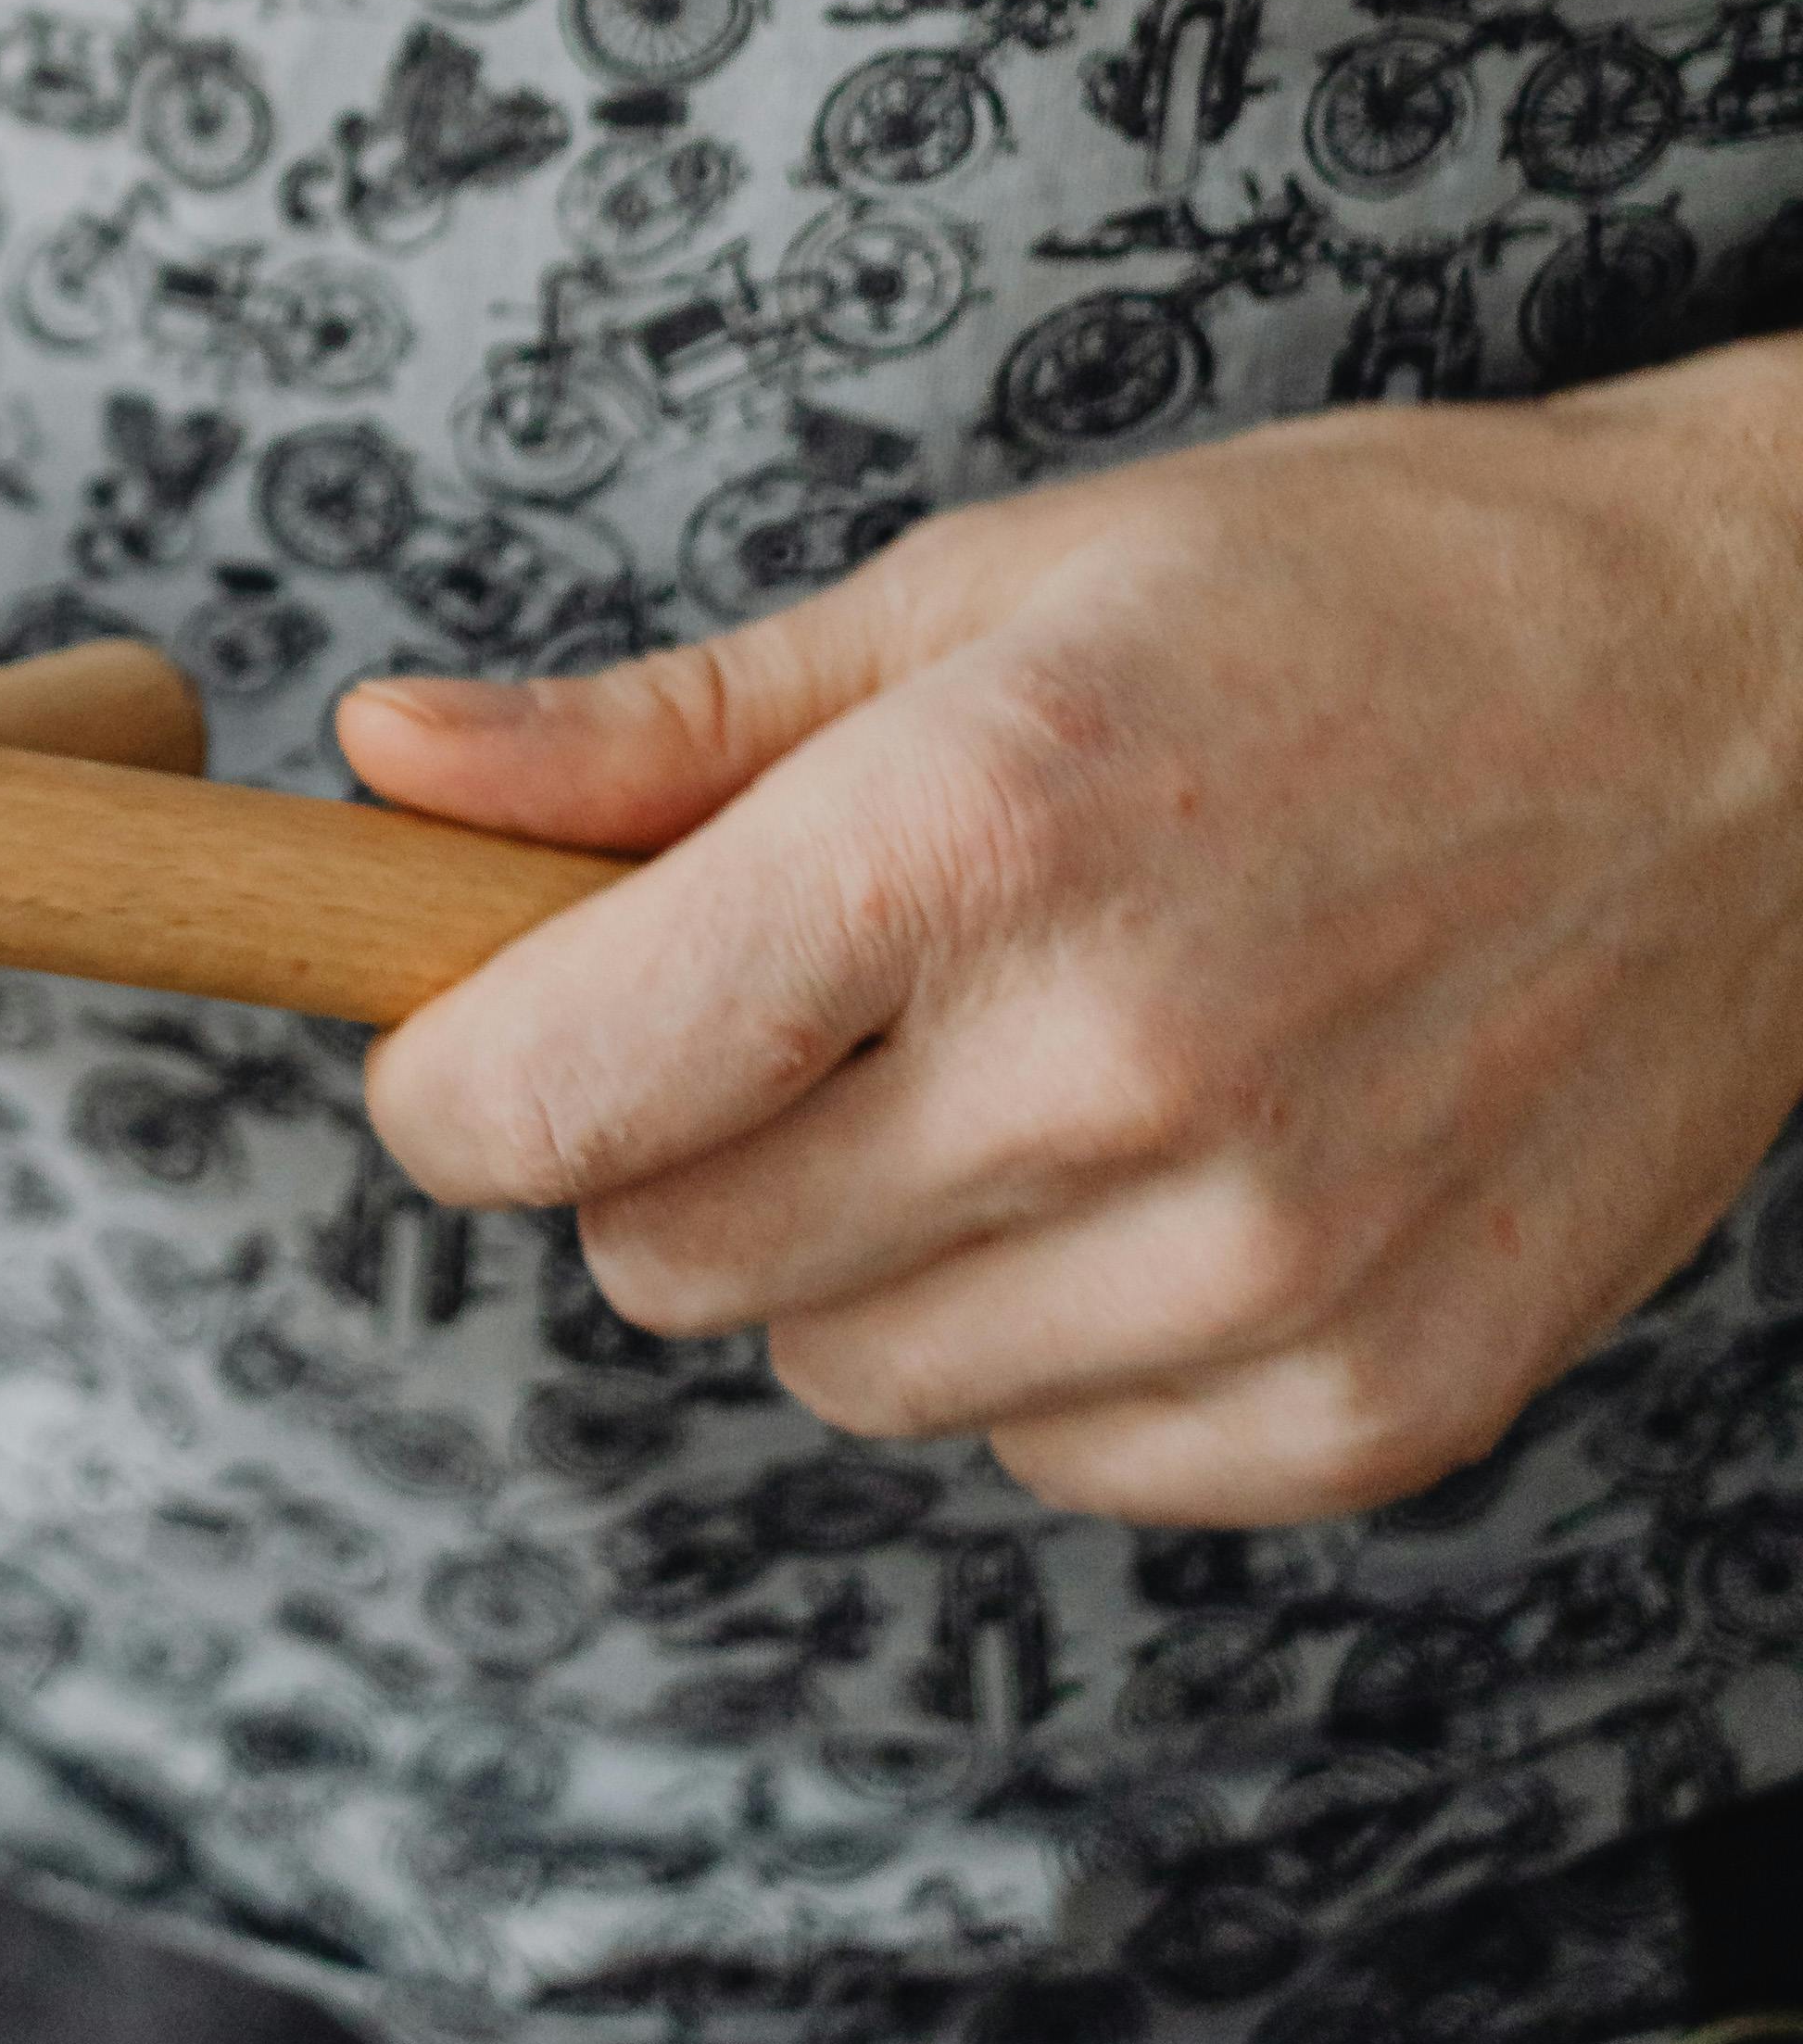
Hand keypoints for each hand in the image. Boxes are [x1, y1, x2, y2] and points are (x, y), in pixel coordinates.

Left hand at [336, 353, 1802, 1523]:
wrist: (1760, 710)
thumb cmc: (1355, 602)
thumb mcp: (981, 588)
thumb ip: (654, 728)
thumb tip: (379, 763)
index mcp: (970, 835)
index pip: (543, 1094)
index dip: (454, 1073)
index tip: (475, 1022)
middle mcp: (1109, 1073)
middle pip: (664, 1256)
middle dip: (668, 1138)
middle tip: (807, 1000)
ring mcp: (1259, 1264)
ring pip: (844, 1375)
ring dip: (862, 1249)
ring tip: (1022, 1055)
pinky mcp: (1377, 1401)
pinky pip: (1049, 1455)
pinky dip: (1048, 1341)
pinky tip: (1165, 1164)